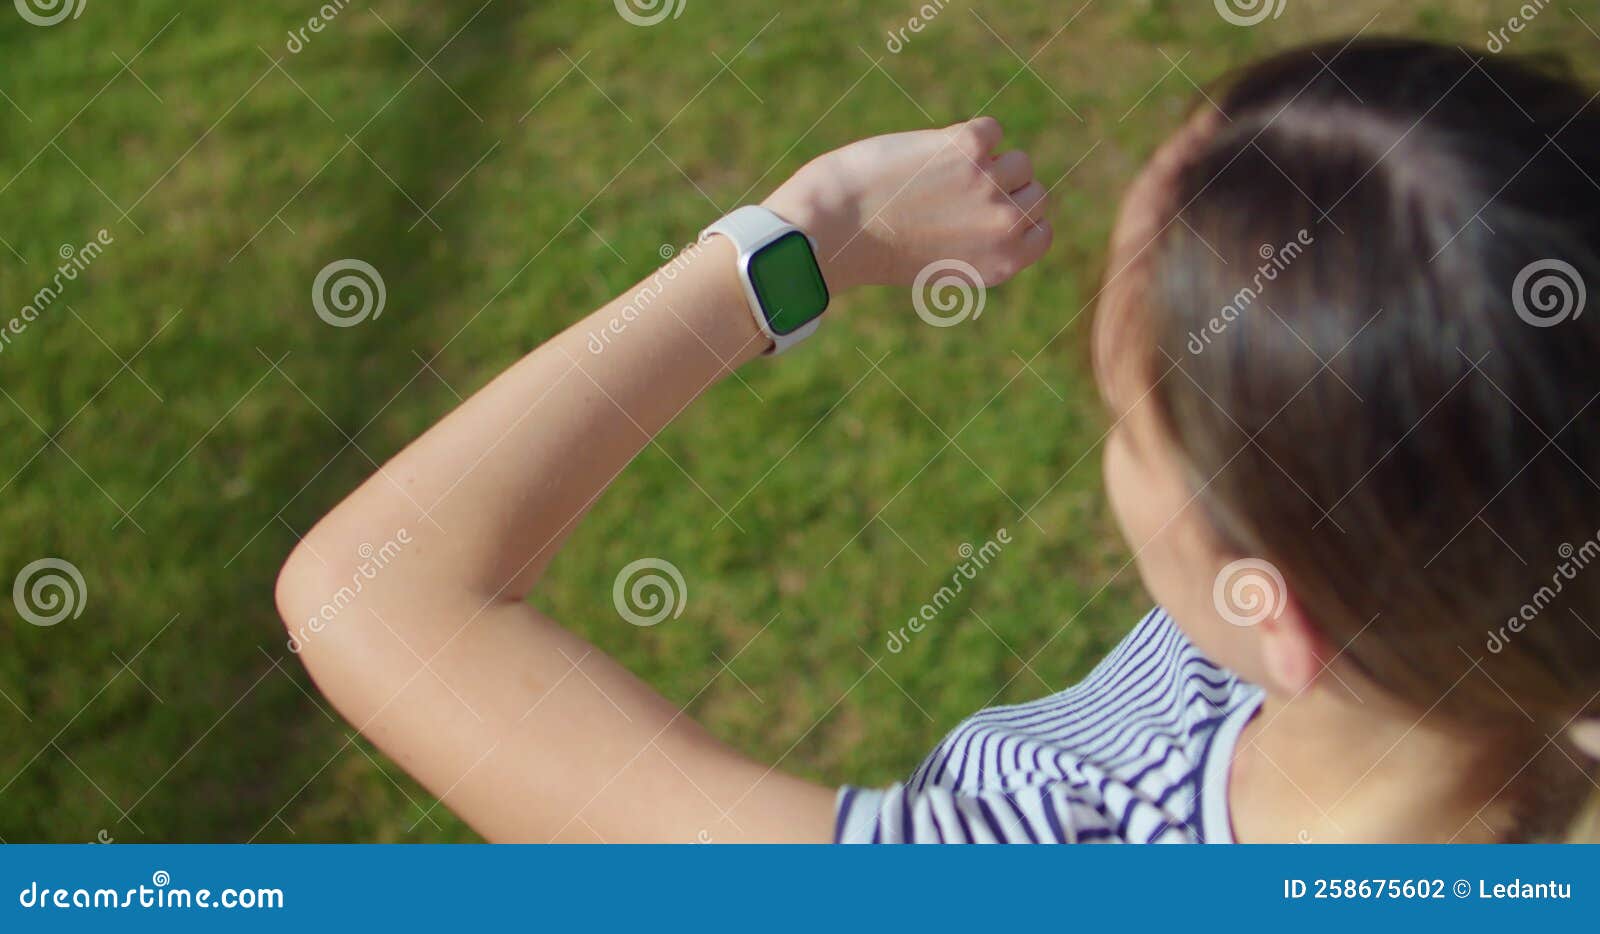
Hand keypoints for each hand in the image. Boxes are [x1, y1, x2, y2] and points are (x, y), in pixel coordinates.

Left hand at [763, 117, 1052, 292]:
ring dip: (985, 162)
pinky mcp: (968, 147)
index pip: (1042, 231)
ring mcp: (989, 185)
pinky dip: (964, 136)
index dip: (1018, 217)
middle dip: (1003, 188)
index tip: (985, 214)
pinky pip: (990, 129)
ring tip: (938, 175)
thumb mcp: (938, 262)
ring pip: (1015, 160)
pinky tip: (928, 153)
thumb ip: (979, 241)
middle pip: (1034, 191)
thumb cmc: (876, 248)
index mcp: (1001, 263)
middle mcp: (1003, 227)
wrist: (831, 228)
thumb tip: (1009, 198)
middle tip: (953, 194)